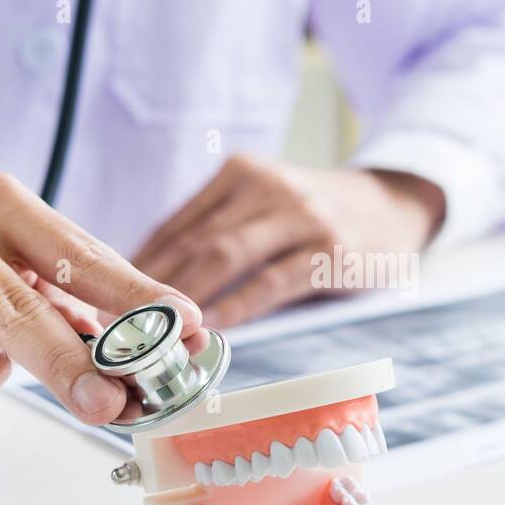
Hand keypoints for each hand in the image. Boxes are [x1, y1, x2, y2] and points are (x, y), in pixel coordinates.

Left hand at [134, 156, 444, 326]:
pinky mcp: (330, 250)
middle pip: (195, 239)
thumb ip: (218, 231)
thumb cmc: (318, 215)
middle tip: (119, 324)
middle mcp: (268, 186)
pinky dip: (237, 307)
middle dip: (150, 285)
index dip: (137, 264)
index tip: (107, 301)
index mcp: (242, 173)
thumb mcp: (266, 204)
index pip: (177, 223)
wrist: (397, 204)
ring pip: (226, 257)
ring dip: (185, 298)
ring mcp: (302, 215)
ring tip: (155, 332)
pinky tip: (213, 328)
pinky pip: (271, 282)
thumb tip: (149, 283)